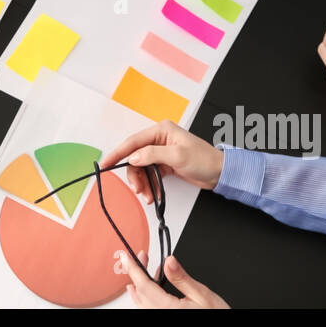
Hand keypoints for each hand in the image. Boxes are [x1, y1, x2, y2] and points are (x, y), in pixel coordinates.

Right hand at [101, 120, 224, 196]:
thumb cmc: (204, 159)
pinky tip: (154, 193)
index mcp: (161, 131)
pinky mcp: (165, 164)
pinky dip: (150, 185)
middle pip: (135, 157)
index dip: (118, 153)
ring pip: (141, 168)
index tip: (105, 163)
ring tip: (148, 195)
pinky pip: (150, 175)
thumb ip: (153, 155)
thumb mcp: (178, 156)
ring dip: (142, 183)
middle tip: (137, 189)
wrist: (220, 173)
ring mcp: (161, 152)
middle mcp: (159, 140)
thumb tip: (134, 157)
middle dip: (134, 175)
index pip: (133, 142)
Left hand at [121, 252, 229, 308]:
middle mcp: (159, 315)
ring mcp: (160, 318)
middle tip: (140, 257)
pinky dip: (145, 296)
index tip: (125, 256)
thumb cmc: (217, 317)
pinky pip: (148, 309)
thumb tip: (169, 261)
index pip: (143, 285)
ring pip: (141, 303)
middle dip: (136, 273)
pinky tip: (150, 288)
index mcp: (167, 309)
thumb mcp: (203, 295)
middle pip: (139, 293)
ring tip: (143, 269)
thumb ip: (182, 278)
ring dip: (140, 285)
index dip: (133, 268)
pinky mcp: (164, 319)